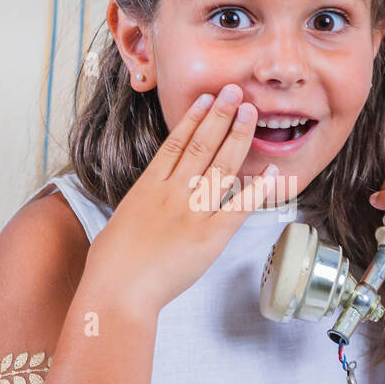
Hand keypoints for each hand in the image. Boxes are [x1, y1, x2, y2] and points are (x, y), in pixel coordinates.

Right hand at [94, 84, 276, 313]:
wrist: (118, 291)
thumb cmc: (112, 264)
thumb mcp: (122, 220)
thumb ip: (142, 204)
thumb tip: (152, 197)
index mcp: (148, 187)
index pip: (175, 143)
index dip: (194, 118)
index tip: (207, 99)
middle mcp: (172, 193)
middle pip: (202, 145)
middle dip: (221, 116)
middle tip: (236, 92)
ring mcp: (192, 213)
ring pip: (221, 166)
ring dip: (238, 137)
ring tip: (251, 113)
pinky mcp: (210, 237)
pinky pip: (239, 207)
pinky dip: (258, 188)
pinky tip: (272, 171)